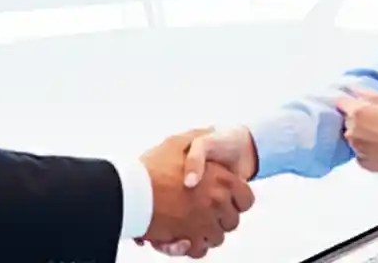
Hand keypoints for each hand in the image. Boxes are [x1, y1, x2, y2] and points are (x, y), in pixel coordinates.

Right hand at [136, 128, 255, 257]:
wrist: (132, 188)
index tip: (226, 201)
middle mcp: (216, 202)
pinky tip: (182, 239)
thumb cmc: (154, 165)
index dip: (236, 201)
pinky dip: (192, 247)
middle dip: (220, 220)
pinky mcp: (189, 239)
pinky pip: (200, 249)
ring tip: (189, 226)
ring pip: (216, 238)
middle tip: (204, 213)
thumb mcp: (178, 143)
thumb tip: (212, 129)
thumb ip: (197, 138)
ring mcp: (204, 222)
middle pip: (232, 221)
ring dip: (204, 234)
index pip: (245, 199)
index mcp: (221, 180)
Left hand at [335, 88, 377, 176]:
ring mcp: (357, 150)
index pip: (341, 103)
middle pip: (347, 122)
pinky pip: (360, 154)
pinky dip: (368, 151)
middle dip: (357, 120)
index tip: (358, 104)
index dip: (349, 103)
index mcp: (357, 113)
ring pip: (353, 139)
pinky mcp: (364, 164)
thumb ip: (367, 94)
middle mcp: (352, 132)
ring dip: (361, 136)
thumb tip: (351, 89)